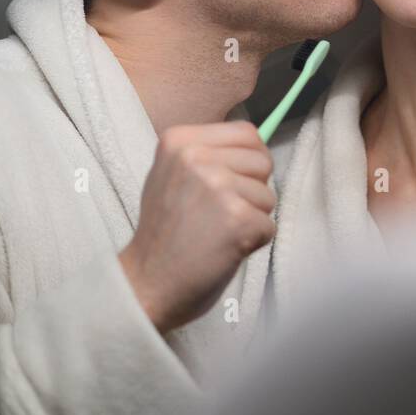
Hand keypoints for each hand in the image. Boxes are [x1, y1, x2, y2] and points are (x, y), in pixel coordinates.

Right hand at [119, 120, 275, 333]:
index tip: (231, 183)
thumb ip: (208, 155)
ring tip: (216, 232)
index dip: (250, 160)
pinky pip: (269, 226)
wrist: (146, 282)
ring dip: (251, 219)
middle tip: (219, 214)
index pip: (247, 132)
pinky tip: (223, 248)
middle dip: (252, 190)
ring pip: (268, 196)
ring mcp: (217, 187)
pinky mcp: (237, 219)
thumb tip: (256, 147)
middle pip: (262, 161)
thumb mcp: (170, 175)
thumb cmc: (164, 234)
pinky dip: (254, 243)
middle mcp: (196, 157)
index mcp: (179, 140)